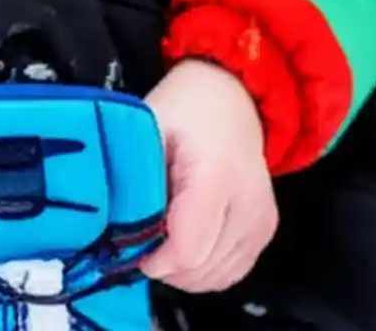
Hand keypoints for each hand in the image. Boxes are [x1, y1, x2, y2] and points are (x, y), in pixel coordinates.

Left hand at [140, 60, 277, 292]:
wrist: (232, 97)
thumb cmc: (185, 110)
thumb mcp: (145, 130)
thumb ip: (131, 179)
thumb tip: (110, 229)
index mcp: (217, 175)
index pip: (187, 252)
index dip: (151, 258)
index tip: (129, 241)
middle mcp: (249, 205)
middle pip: (198, 270)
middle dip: (161, 262)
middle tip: (141, 231)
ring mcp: (262, 222)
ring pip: (212, 278)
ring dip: (179, 268)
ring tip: (162, 229)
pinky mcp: (265, 232)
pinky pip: (227, 273)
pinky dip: (200, 267)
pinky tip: (183, 237)